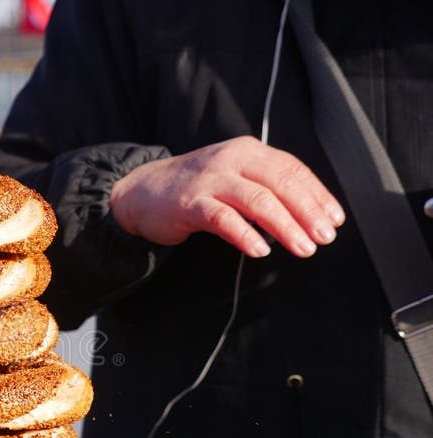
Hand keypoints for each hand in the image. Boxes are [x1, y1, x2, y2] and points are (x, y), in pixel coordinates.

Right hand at [109, 136, 344, 257]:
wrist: (140, 191)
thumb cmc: (193, 189)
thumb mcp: (232, 176)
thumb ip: (263, 186)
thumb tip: (305, 215)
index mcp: (247, 151)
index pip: (292, 169)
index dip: (317, 194)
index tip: (334, 219)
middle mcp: (231, 159)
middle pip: (280, 183)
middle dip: (308, 212)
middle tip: (325, 237)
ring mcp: (210, 180)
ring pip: (257, 200)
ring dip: (285, 226)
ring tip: (303, 248)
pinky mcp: (190, 203)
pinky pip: (223, 219)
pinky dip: (245, 235)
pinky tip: (260, 250)